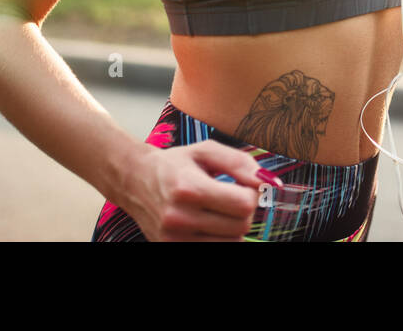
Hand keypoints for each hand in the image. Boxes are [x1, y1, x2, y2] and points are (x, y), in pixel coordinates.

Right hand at [117, 139, 275, 240]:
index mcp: (189, 188)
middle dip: (245, 211)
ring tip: (219, 211)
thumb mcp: (206, 151)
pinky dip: (220, 239)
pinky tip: (211, 224)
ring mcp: (174, 239)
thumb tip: (268, 181)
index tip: (243, 186)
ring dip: (233, 228)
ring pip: (232, 243)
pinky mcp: (171, 249)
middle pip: (241, 226)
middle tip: (232, 198)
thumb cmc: (174, 163)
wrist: (134, 180)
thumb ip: (239, 162)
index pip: (244, 204)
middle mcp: (179, 218)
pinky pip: (214, 251)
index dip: (252, 194)